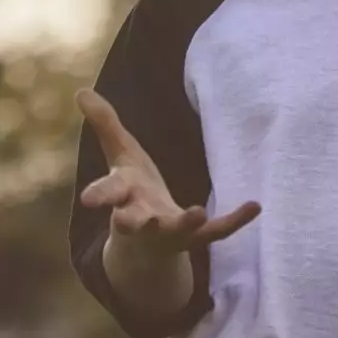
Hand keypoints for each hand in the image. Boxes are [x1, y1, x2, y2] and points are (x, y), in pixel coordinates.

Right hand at [76, 88, 259, 256]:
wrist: (147, 245)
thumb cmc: (132, 192)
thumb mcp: (121, 157)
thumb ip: (106, 125)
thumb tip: (81, 91)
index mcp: (123, 196)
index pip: (108, 194)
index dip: (98, 196)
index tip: (88, 200)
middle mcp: (142, 218)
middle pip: (133, 221)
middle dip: (129, 221)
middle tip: (124, 221)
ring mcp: (169, 232)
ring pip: (175, 230)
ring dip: (185, 222)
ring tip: (196, 213)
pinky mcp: (195, 238)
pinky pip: (217, 231)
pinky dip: (235, 220)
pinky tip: (255, 206)